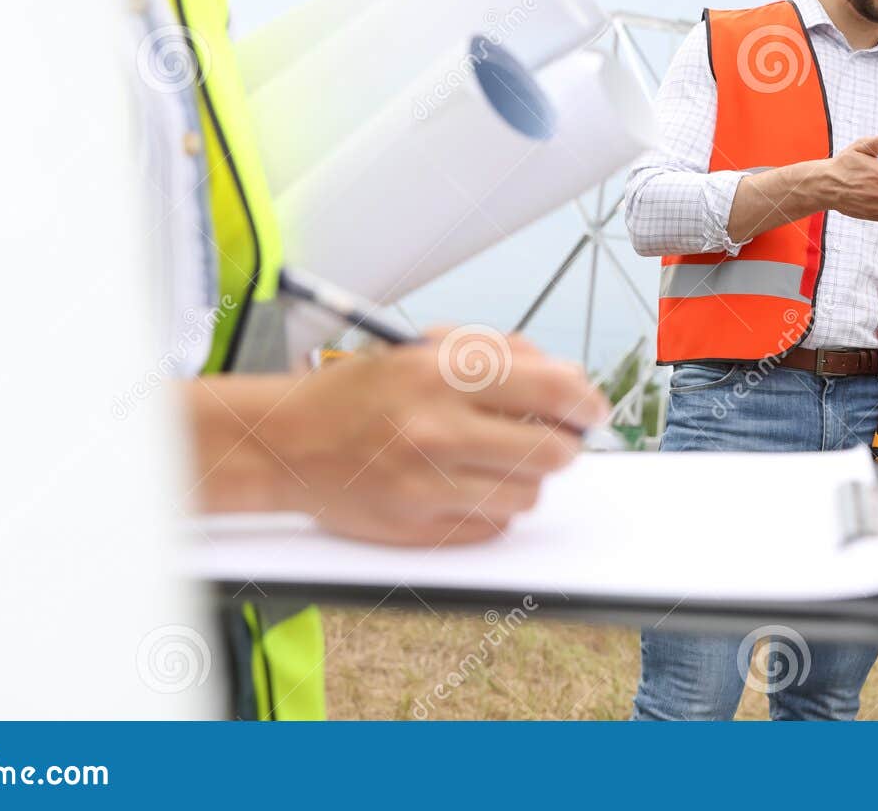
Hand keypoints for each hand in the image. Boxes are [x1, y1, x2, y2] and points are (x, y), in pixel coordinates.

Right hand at [254, 330, 605, 544]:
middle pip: (551, 451)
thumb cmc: (360, 392)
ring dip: (526, 478)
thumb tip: (570, 382)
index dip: (586, 402)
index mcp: (441, 372)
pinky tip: (469, 486)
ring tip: (497, 461)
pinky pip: (494, 526)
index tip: (592, 409)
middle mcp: (436, 427)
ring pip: (528, 494)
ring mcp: (427, 483)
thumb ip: (500, 354)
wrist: (285, 442)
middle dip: (564, 445)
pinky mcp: (417, 528)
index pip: (552, 390)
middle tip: (555, 439)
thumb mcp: (424, 349)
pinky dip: (494, 509)